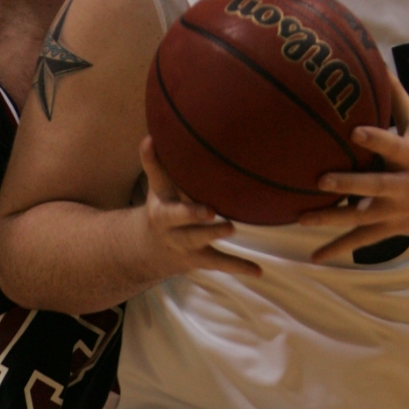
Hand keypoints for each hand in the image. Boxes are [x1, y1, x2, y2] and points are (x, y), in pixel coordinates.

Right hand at [134, 137, 261, 282]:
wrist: (150, 249)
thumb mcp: (156, 189)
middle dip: (195, 218)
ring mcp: (188, 247)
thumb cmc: (161, 206)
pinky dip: (239, 267)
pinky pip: (220, 263)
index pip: (172, 210)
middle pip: (186, 227)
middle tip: (212, 211)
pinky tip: (258, 271)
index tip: (200, 203)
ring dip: (215, 237)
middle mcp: (174, 233)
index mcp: (163, 214)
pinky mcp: (201, 259)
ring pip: (201, 244)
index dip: (184, 208)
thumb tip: (150, 137)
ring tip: (232, 228)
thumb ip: (154, 165)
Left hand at [299, 79, 408, 261]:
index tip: (354, 131)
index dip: (376, 139)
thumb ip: (398, 100)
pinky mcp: (390, 230)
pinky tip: (314, 257)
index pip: (393, 146)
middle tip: (321, 180)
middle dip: (349, 185)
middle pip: (375, 186)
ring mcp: (396, 212)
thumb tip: (378, 63)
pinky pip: (361, 241)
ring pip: (362, 218)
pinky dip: (338, 249)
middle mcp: (405, 187)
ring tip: (302, 218)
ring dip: (332, 219)